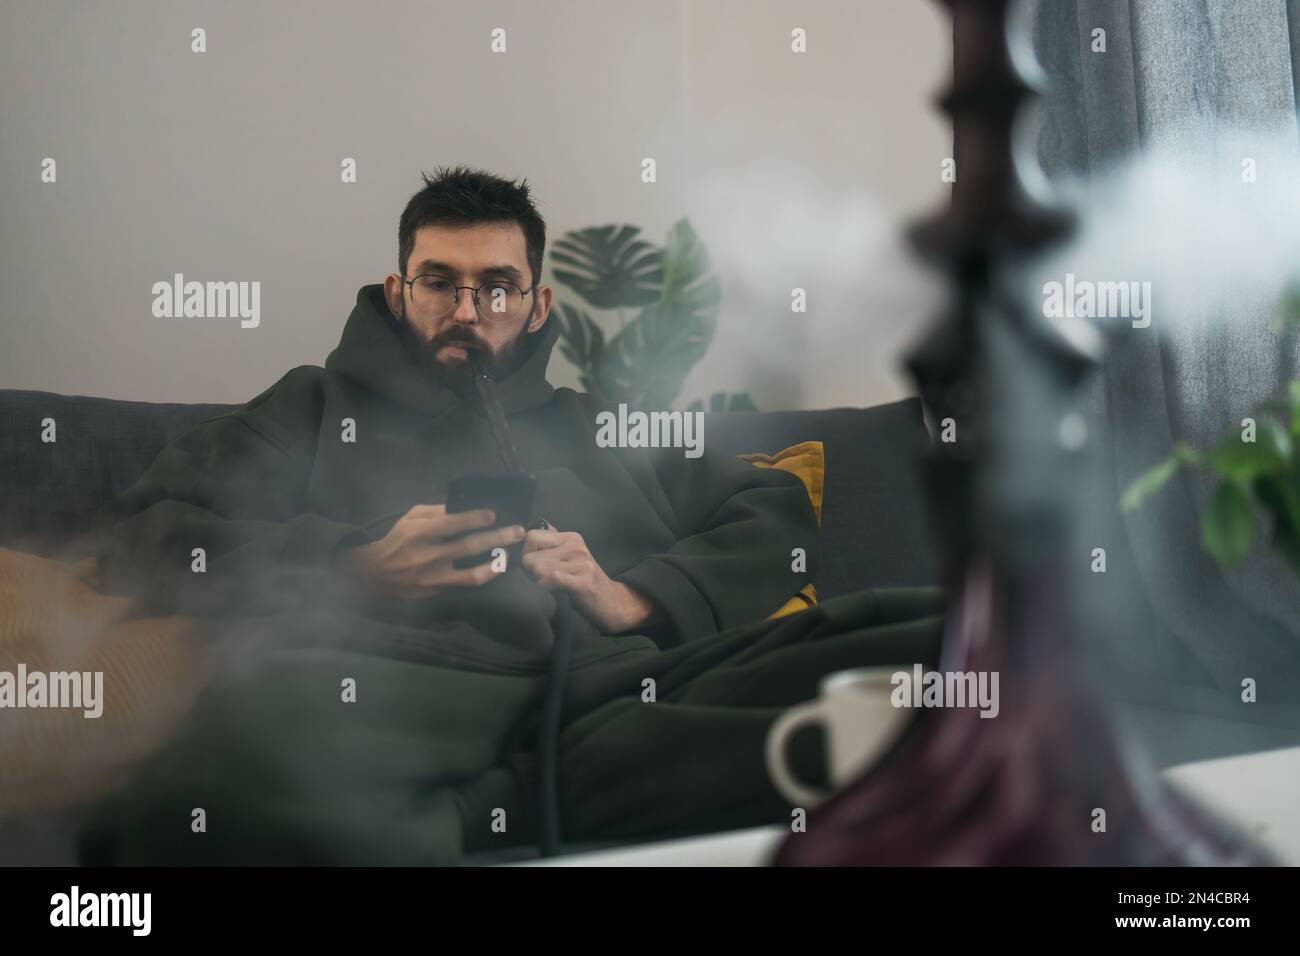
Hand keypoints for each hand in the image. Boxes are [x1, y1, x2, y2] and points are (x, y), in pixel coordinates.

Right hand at [333, 504, 523, 600]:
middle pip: (467, 548)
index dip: (472, 519)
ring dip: (495, 565)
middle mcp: (427, 557)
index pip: (450, 525)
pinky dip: (481, 576)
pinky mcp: (435, 593)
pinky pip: (463, 586)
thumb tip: (466, 507)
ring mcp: (432, 579)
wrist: (374, 573)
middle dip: (496, 538)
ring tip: (510, 555)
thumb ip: (437, 512)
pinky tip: (494, 568)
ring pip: (471, 576)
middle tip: (517, 531)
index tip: (492, 514)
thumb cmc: (396, 538)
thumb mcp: (411, 517)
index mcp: (418, 533)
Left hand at [520, 527, 659, 632]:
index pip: (531, 536)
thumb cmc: (583, 583)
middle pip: (530, 556)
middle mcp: (576, 546)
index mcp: (570, 538)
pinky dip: (546, 588)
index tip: (534, 566)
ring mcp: (581, 562)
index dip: (526, 553)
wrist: (612, 603)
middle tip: (543, 580)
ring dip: (539, 582)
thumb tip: (525, 532)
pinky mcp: (584, 580)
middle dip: (530, 572)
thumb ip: (551, 545)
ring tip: (551, 587)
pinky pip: (551, 579)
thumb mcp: (569, 558)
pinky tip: (554, 592)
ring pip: (538, 568)